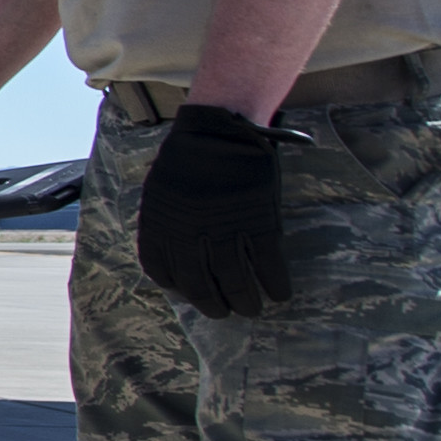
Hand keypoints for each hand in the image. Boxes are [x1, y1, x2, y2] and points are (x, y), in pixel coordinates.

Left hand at [137, 105, 294, 317]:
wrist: (220, 128)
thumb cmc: (188, 157)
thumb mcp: (160, 190)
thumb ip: (164, 223)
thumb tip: (172, 253)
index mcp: (161, 225)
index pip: (161, 270)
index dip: (176, 289)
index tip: (188, 295)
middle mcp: (190, 234)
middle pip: (199, 285)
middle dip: (213, 305)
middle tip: (224, 312)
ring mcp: (225, 229)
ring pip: (235, 281)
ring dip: (245, 301)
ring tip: (252, 309)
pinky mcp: (258, 222)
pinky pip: (268, 265)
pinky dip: (275, 284)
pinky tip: (280, 293)